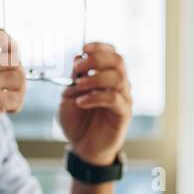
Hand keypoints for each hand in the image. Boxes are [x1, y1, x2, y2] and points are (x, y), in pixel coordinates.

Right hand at [0, 29, 25, 140]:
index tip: (13, 54)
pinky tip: (7, 110)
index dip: (11, 43)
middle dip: (16, 71)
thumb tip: (10, 51)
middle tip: (12, 84)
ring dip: (18, 89)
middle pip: (14, 60)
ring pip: (19, 77)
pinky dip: (15, 105)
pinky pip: (16, 98)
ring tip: (10, 97)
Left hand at [59, 43, 132, 165]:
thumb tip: (78, 58)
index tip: (83, 48)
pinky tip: (81, 102)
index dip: (100, 47)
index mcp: (107, 75)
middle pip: (118, 61)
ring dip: (95, 78)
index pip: (112, 53)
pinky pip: (114, 99)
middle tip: (79, 67)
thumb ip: (74, 78)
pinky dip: (95, 97)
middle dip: (97, 59)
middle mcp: (119, 84)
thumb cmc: (77, 120)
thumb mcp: (69, 95)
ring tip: (78, 85)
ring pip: (118, 78)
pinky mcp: (124, 114)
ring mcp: (124, 98)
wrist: (82, 147)